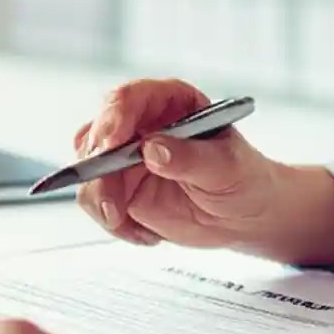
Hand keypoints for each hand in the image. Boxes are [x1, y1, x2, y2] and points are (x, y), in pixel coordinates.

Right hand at [72, 79, 333, 268]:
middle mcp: (140, 125)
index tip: (110, 147)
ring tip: (133, 226)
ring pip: (88, 171)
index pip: (128, 99)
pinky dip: (114, 223)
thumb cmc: (243, 179)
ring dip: (102, 201)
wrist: (245, 214)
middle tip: (113, 205)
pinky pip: (96, 202)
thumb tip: (153, 149)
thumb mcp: (226, 168)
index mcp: (168, 102)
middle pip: (96, 135)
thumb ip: (190, 158)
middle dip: (97, 170)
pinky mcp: (120, 189)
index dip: (113, 119)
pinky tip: (146, 234)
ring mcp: (125, 158)